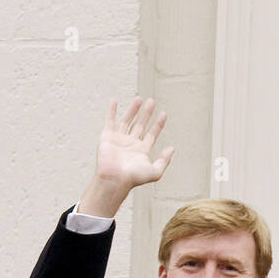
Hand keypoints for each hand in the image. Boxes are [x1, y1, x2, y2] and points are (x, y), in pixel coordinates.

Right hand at [78, 97, 173, 217]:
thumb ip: (164, 160)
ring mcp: (119, 139)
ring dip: (133, 109)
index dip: (158, 124)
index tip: (164, 114)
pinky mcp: (107, 136)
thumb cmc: (133, 178)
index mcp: (141, 151)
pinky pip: (109, 120)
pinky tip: (114, 100)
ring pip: (127, 120)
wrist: (115, 179)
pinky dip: (111, 110)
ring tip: (139, 98)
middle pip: (140, 124)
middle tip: (152, 101)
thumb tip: (172, 148)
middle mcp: (130, 144)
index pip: (152, 134)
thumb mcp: (155, 172)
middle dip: (146, 113)